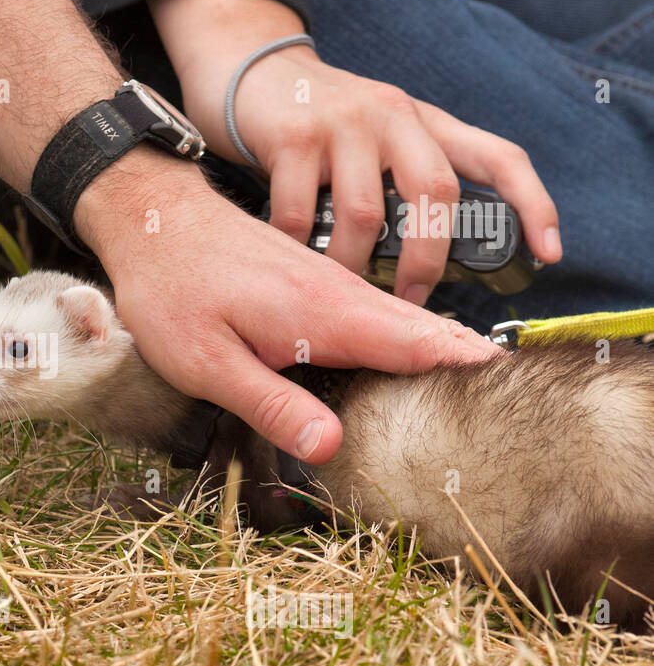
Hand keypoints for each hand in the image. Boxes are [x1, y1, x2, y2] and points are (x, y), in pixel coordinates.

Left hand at [75, 150, 503, 462]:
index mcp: (325, 313)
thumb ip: (271, 403)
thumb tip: (331, 447)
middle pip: (425, 332)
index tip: (514, 399)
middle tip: (512, 413)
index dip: (468, 371)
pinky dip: (407, 335)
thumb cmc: (171, 291)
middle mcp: (339, 294)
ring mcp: (328, 283)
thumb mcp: (208, 363)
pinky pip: (376, 312)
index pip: (419, 345)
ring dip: (443, 351)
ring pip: (402, 320)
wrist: (150, 218)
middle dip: (469, 367)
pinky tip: (412, 359)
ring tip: (482, 392)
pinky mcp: (312, 282)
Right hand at [149, 0, 561, 305]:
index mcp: (425, 122)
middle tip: (409, 301)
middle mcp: (393, 115)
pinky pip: (302, 214)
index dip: (533, 204)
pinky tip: (290, 260)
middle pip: (435, 195)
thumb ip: (406, 178)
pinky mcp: (293, 135)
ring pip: (363, 216)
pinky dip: (298, 250)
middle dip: (425, 262)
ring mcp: (343, 122)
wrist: (250, 70)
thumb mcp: (377, 136)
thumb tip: (427, 260)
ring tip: (339, 290)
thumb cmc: (318, 123)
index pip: (498, 157)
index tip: (549, 254)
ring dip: (351, 267)